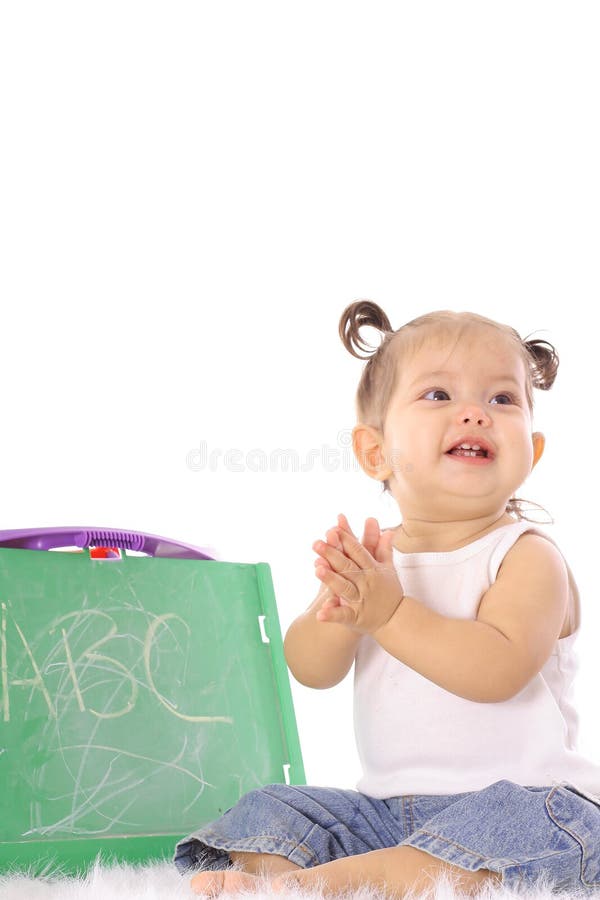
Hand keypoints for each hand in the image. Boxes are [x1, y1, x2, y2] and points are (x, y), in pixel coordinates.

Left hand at [312, 516, 403, 634]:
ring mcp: (360, 600)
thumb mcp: (388, 569)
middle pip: (347, 566)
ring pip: (344, 588)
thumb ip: (384, 549)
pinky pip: (343, 615)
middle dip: (332, 554)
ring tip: (317, 569)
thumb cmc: (389, 592)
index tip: (334, 529)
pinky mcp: (356, 617)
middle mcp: (366, 583)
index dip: (346, 540)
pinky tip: (320, 613)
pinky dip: (332, 614)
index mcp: (373, 570)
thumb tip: (389, 531)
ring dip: (331, 579)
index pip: (358, 552)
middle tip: (316, 543)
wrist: (396, 620)